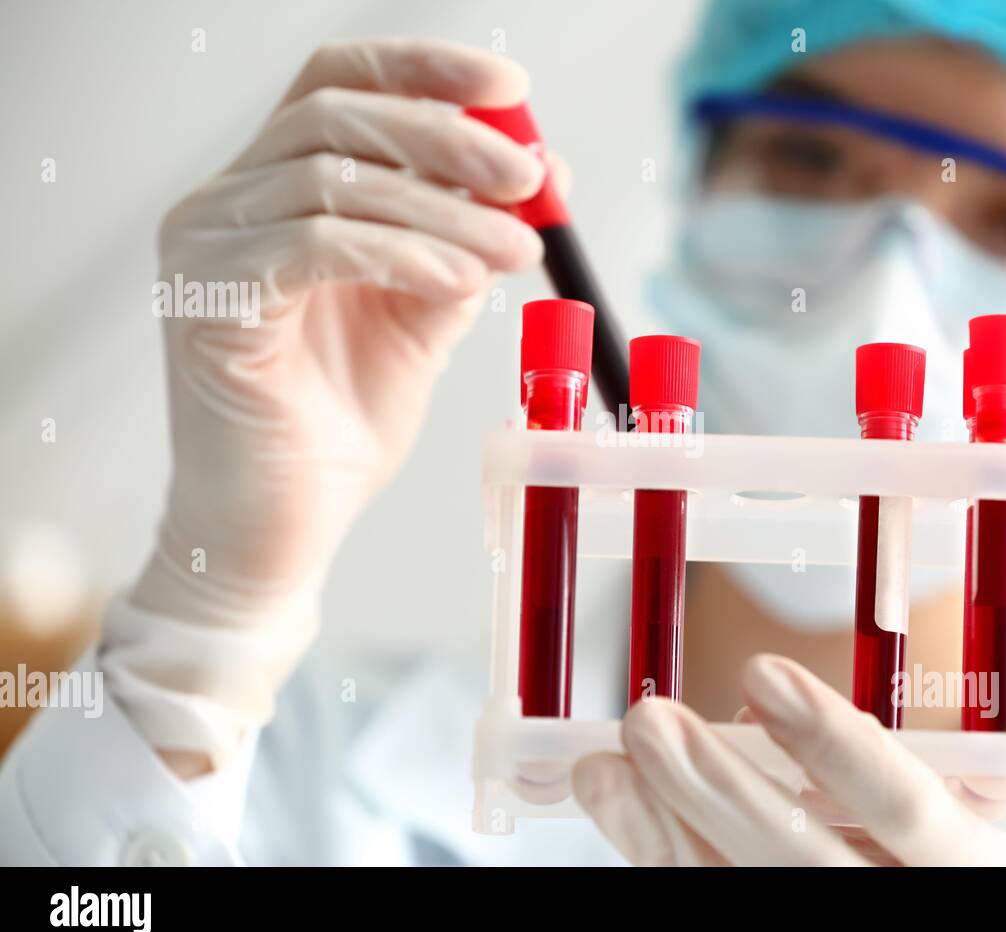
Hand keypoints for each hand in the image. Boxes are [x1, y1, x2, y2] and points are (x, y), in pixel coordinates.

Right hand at [132, 39, 548, 626]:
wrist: (284, 527)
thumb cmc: (338, 425)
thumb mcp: (423, 317)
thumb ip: (464, 242)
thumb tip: (538, 172)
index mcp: (274, 192)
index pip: (337, 85)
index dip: (423, 70)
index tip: (510, 88)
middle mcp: (227, 203)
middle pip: (335, 115)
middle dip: (447, 137)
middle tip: (528, 177)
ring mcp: (207, 248)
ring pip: (334, 181)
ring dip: (444, 210)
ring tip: (516, 249)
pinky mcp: (209, 302)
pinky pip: (313, 245)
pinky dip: (399, 253)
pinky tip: (458, 282)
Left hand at [572, 654, 1005, 865]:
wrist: (917, 893)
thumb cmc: (940, 848)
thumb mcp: (963, 806)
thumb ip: (898, 758)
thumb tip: (763, 705)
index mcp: (969, 860)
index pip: (903, 805)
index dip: (833, 743)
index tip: (759, 670)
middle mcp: (900, 904)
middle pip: (799, 856)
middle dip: (716, 786)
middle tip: (649, 718)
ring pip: (737, 888)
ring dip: (662, 826)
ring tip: (604, 765)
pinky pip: (708, 899)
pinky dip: (659, 853)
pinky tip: (621, 807)